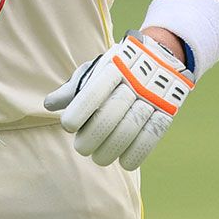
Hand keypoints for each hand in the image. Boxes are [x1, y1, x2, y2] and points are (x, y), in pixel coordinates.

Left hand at [44, 31, 194, 169]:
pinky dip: (138, 153)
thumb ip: (74, 88)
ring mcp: (153, 95)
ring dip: (112, 148)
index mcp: (113, 67)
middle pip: (112, 112)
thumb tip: (50, 104)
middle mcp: (134, 80)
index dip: (80, 111)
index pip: (94, 92)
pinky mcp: (168, 110)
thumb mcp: (95, 70)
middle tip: (82, 148)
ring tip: (99, 158)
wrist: (160, 56)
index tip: (68, 126)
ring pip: (132, 126)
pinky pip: (153, 135)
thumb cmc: (118, 68)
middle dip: (93, 135)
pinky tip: (124, 162)